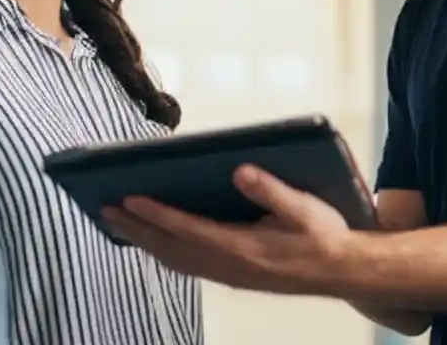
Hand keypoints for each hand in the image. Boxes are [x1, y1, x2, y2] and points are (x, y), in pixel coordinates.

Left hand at [102, 165, 359, 294]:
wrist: (341, 272)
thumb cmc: (324, 235)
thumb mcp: (304, 207)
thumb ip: (271, 189)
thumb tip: (240, 170)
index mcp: (242, 247)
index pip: (187, 228)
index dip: (155, 214)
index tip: (128, 199)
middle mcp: (229, 265)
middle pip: (170, 247)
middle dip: (136, 228)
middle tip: (104, 209)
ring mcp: (229, 275)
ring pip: (175, 259)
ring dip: (144, 241)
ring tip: (118, 224)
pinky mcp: (232, 277)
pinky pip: (187, 266)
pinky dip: (164, 252)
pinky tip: (154, 243)